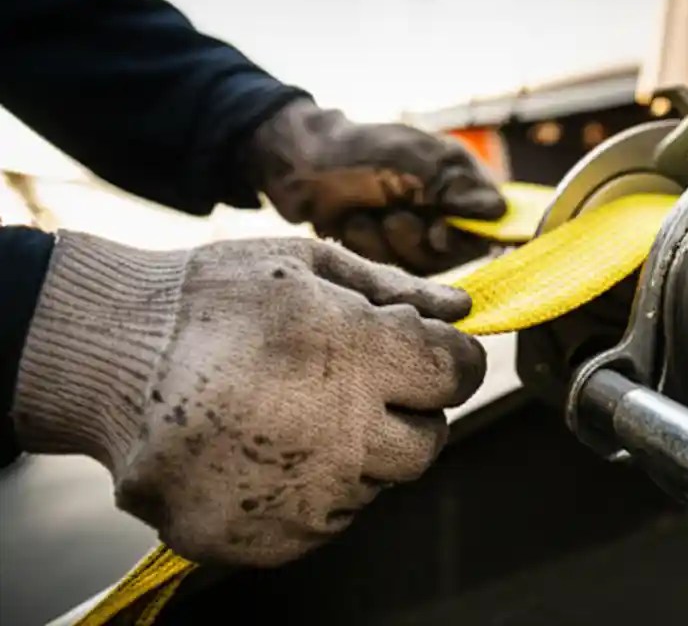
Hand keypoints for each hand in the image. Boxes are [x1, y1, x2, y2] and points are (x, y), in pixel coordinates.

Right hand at [12, 232, 485, 566]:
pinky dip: (306, 493)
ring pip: (374, 485)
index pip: (458, 373)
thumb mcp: (304, 264)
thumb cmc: (210, 299)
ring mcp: (303, 495)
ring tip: (287, 413)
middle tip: (349, 387)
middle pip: (426, 442)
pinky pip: (323, 523)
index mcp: (358, 356)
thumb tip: (463, 308)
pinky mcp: (263, 539)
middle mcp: (341, 434)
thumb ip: (394, 289)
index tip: (420, 353)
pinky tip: (262, 450)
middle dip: (404, 413)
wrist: (108, 358)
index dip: (446, 359)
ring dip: (353, 454)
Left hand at [248, 99, 506, 274]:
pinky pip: (390, 269)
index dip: (470, 236)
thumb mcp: (416, 159)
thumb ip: (460, 186)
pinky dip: (368, 247)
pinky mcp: (386, 253)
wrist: (300, 161)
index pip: (494, 222)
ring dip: (389, 242)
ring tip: (366, 214)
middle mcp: (445, 210)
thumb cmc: (362, 149)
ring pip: (422, 265)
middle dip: (419, 239)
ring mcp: (415, 233)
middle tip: (393, 215)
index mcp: (461, 182)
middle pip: (457, 253)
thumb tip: (500, 212)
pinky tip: (351, 224)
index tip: (440, 229)